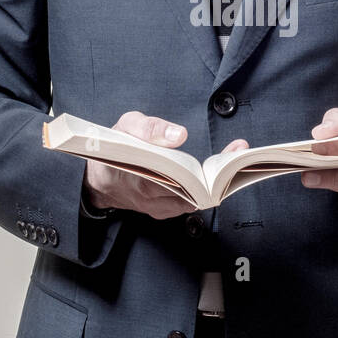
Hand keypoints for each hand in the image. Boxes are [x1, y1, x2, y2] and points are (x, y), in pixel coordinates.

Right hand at [82, 110, 247, 219]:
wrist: (98, 180)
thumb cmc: (113, 148)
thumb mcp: (125, 126)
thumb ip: (150, 128)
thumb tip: (179, 136)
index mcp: (144, 177)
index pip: (189, 176)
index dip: (215, 164)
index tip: (237, 149)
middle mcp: (154, 199)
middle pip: (200, 190)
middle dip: (220, 170)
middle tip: (239, 150)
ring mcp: (160, 208)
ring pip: (198, 198)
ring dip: (214, 179)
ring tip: (229, 158)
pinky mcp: (164, 211)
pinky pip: (191, 202)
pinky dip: (204, 187)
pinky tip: (211, 171)